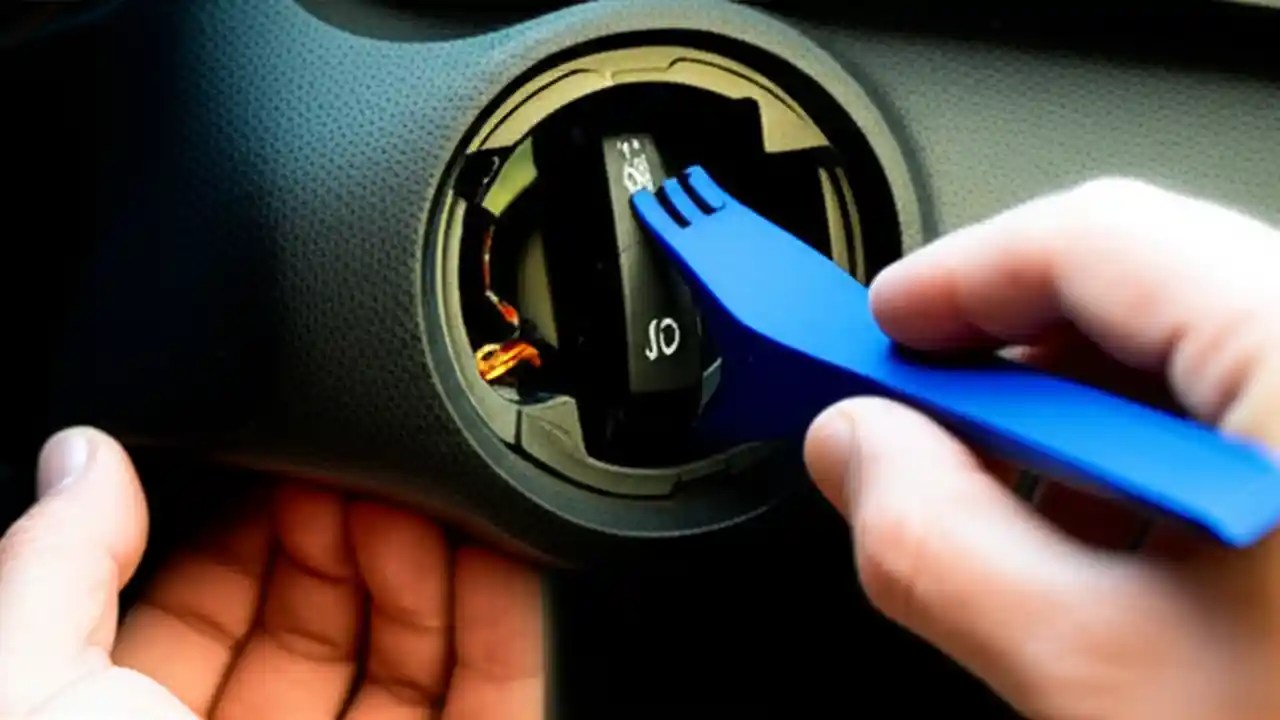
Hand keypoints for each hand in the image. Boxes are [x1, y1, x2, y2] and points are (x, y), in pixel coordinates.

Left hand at [0, 427, 544, 718]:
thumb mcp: (27, 689)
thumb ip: (51, 570)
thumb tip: (83, 455)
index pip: (211, 600)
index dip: (262, 518)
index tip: (296, 458)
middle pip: (325, 615)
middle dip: (355, 524)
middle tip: (372, 468)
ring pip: (416, 654)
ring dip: (438, 561)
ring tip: (437, 493)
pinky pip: (499, 696)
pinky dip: (513, 623)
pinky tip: (506, 552)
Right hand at [805, 178, 1279, 719]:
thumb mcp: (1102, 677)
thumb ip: (935, 543)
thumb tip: (856, 450)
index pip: (1100, 240)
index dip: (959, 279)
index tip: (880, 333)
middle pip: (1155, 282)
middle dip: (1012, 351)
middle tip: (917, 420)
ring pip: (1207, 349)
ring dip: (1082, 410)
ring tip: (1006, 498)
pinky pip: (1260, 409)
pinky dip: (1162, 453)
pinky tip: (1117, 539)